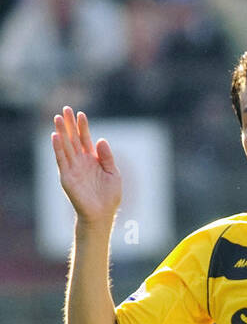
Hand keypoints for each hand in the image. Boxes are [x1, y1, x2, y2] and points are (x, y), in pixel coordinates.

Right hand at [51, 107, 120, 224]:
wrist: (102, 214)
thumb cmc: (109, 196)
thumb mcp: (113, 173)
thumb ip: (107, 157)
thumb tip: (101, 139)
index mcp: (92, 159)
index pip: (85, 139)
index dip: (83, 127)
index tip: (81, 114)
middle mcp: (80, 161)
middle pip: (73, 139)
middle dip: (69, 124)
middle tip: (65, 109)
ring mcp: (73, 168)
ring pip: (65, 147)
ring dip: (61, 132)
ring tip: (57, 118)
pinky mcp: (67, 177)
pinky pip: (61, 160)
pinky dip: (58, 149)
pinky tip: (55, 137)